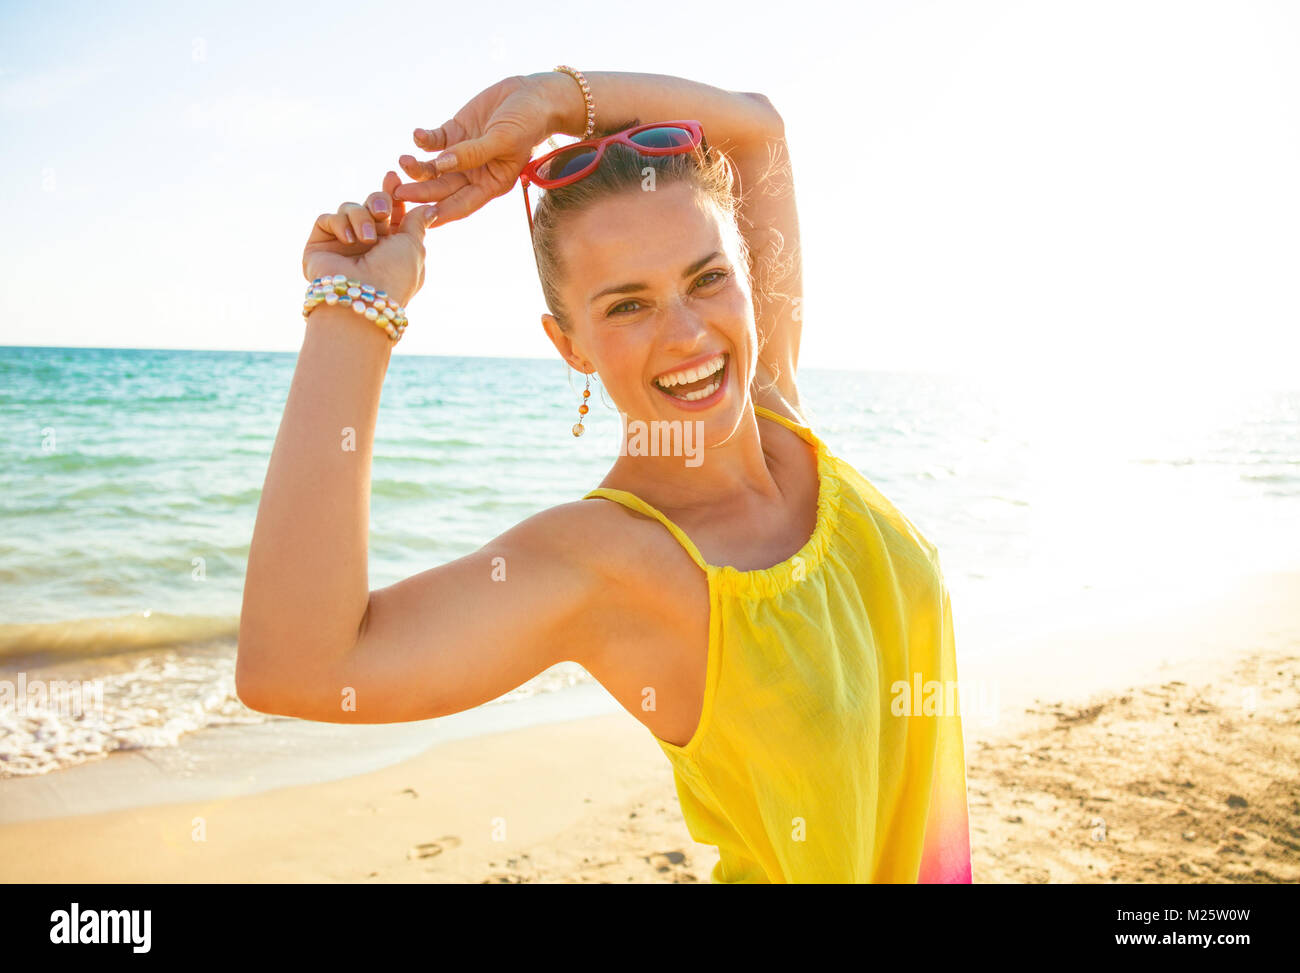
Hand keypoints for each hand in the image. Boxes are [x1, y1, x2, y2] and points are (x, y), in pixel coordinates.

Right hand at [303, 171, 438, 308]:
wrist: (362, 298)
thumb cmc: (393, 276)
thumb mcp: (413, 247)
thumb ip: (416, 223)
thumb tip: (429, 209)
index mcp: (392, 247)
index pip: (391, 213)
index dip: (392, 194)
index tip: (394, 177)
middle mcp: (367, 245)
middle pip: (370, 205)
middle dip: (378, 201)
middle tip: (382, 210)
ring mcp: (342, 244)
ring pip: (349, 208)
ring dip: (361, 217)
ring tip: (366, 238)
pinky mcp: (320, 244)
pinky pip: (327, 218)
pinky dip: (340, 224)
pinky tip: (349, 240)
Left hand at [394, 75, 555, 225]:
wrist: (532, 94)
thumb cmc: (526, 121)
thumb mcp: (503, 139)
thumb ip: (472, 153)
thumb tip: (441, 164)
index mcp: (491, 184)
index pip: (462, 205)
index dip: (441, 213)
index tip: (420, 219)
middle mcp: (475, 173)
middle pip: (442, 189)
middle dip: (420, 191)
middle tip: (396, 190)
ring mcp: (462, 154)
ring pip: (433, 168)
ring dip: (417, 167)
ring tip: (403, 160)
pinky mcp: (455, 132)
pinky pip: (433, 142)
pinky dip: (423, 140)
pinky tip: (417, 135)